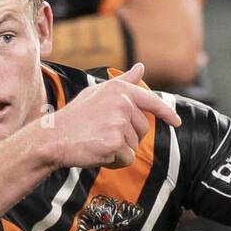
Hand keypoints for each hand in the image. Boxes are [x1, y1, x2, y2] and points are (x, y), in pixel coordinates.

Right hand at [49, 63, 181, 168]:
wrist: (54, 137)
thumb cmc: (76, 117)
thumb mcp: (99, 93)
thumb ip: (124, 82)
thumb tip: (141, 68)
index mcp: (119, 90)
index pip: (151, 101)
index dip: (167, 113)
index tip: (176, 122)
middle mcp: (122, 103)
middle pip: (143, 130)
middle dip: (128, 138)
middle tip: (104, 134)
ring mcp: (119, 123)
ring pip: (134, 146)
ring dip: (120, 150)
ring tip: (99, 142)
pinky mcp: (115, 142)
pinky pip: (127, 159)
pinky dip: (115, 162)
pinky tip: (99, 153)